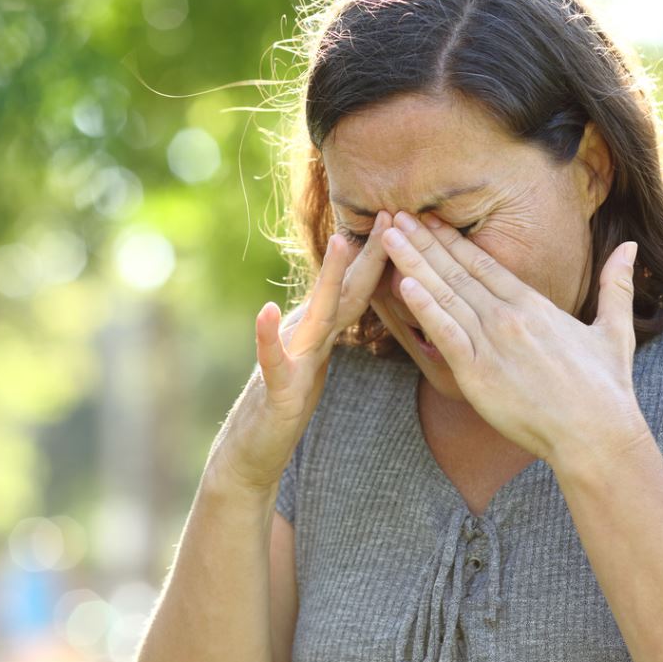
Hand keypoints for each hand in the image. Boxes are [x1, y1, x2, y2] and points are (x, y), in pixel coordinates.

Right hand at [209, 212, 391, 492]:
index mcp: (322, 331)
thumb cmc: (286, 403)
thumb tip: (356, 297)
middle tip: (393, 213)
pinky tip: (264, 313)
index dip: (384, 257)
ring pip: (313, 315)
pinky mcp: (274, 389)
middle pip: (344, 290)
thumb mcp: (316, 360)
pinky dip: (267, 337)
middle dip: (369, 252)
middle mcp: (305, 335)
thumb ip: (331, 327)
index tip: (411, 221)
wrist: (251, 448)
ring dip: (327, 278)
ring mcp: (289, 358)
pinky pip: (272, 361)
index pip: (360, 290)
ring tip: (340, 243)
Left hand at [380, 210, 647, 466]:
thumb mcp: (615, 329)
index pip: (483, 263)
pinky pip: (445, 333)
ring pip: (444, 295)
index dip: (451, 240)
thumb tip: (631, 247)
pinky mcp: (478, 373)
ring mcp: (491, 343)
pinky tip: (403, 284)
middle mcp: (508, 317)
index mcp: (533, 305)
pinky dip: (424, 307)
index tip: (427, 220)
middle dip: (422, 242)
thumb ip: (617, 285)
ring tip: (387, 238)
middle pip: (456, 271)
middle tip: (393, 216)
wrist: (597, 434)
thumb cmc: (606, 388)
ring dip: (413, 264)